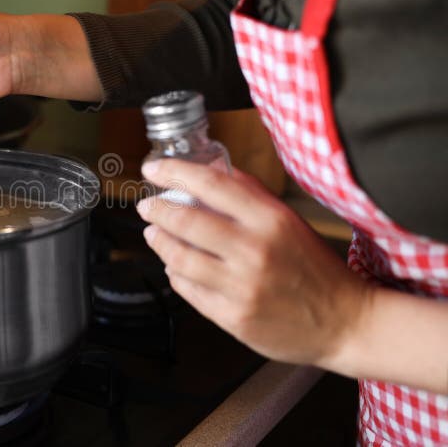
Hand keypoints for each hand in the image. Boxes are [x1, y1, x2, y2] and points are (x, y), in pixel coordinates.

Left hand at [136, 159, 370, 367]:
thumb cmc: (315, 268)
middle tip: (147, 206)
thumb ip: (250, 194)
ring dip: (159, 242)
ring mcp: (241, 287)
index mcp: (271, 220)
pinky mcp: (233, 317)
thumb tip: (209, 170)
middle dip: (156, 209)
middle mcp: (254, 251)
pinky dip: (176, 273)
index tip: (154, 168)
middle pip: (185, 221)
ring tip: (155, 234)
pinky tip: (177, 266)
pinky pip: (188, 290)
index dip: (174, 171)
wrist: (345, 323)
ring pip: (178, 258)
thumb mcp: (289, 220)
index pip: (211, 184)